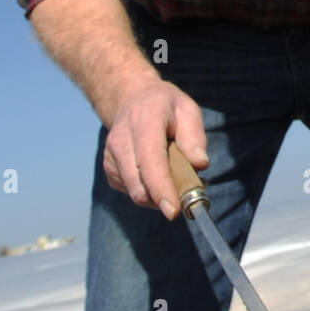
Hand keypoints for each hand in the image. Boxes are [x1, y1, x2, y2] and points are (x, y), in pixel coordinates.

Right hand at [102, 80, 208, 219]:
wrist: (132, 99)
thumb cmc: (165, 107)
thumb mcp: (188, 110)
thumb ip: (195, 137)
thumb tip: (200, 165)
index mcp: (144, 122)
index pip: (150, 161)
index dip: (161, 189)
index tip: (174, 211)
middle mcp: (122, 140)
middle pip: (139, 185)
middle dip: (166, 198)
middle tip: (192, 189)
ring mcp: (111, 156)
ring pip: (136, 193)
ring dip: (160, 196)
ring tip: (177, 176)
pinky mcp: (110, 169)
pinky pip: (132, 192)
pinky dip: (150, 193)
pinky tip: (160, 175)